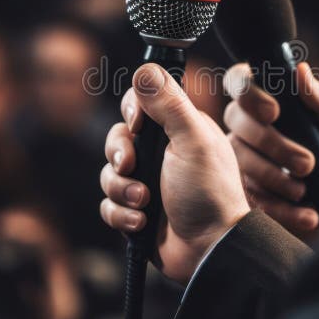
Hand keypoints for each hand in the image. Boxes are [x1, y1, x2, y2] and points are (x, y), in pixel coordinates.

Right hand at [100, 64, 250, 283]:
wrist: (210, 249)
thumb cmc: (210, 193)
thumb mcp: (193, 140)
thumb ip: (170, 104)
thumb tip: (145, 69)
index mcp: (177, 129)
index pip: (139, 104)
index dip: (131, 111)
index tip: (137, 124)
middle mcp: (160, 153)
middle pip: (117, 138)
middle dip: (119, 154)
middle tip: (131, 166)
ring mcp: (147, 182)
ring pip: (109, 173)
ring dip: (122, 189)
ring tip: (145, 202)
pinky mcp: (135, 211)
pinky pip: (108, 205)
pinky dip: (121, 215)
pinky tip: (141, 222)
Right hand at [223, 62, 318, 237]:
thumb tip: (301, 70)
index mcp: (269, 98)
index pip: (239, 80)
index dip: (248, 92)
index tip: (275, 112)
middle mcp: (248, 123)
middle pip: (235, 118)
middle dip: (271, 143)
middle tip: (306, 163)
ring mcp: (242, 155)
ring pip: (239, 157)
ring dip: (273, 176)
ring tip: (303, 190)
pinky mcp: (244, 187)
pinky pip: (249, 193)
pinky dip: (279, 206)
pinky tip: (305, 213)